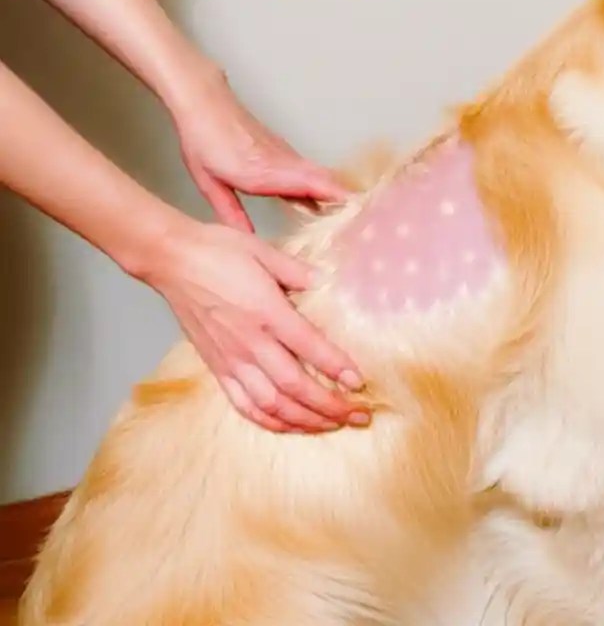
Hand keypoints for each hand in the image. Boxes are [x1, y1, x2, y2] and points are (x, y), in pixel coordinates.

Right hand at [138, 219, 368, 432]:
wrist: (169, 260)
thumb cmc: (217, 251)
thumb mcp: (264, 251)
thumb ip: (298, 271)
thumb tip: (326, 282)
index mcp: (267, 312)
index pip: (310, 348)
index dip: (337, 368)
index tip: (360, 382)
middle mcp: (250, 343)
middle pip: (295, 387)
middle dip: (331, 406)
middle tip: (360, 414)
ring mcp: (231, 360)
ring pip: (272, 405)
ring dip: (305, 421)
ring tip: (333, 425)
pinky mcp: (216, 368)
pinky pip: (244, 405)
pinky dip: (270, 421)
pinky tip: (291, 425)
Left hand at [171, 72, 350, 231]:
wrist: (204, 101)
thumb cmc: (202, 140)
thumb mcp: (209, 183)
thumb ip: (230, 212)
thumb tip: (248, 238)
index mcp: (265, 173)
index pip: (314, 186)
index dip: (338, 200)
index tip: (358, 216)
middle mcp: (283, 163)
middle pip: (327, 182)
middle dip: (349, 202)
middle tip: (365, 224)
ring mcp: (287, 155)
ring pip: (323, 175)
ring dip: (339, 195)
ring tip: (353, 218)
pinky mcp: (285, 151)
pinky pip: (313, 170)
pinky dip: (325, 186)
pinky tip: (325, 201)